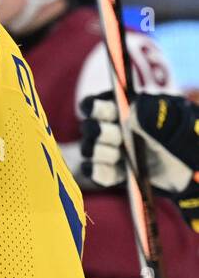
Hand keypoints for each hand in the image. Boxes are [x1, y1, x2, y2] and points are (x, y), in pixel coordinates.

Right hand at [80, 92, 198, 228]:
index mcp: (121, 110)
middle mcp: (111, 129)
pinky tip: (117, 171)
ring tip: (122, 156)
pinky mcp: (111, 173)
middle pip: (89, 128)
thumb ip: (152, 116)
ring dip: (103, 153)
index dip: (94, 107)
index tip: (107, 113)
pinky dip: (101, 172)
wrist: (191, 170)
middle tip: (120, 137)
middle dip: (101, 132)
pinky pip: (94, 172)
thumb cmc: (182, 138)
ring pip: (89, 150)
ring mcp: (109, 152)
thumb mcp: (173, 124)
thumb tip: (131, 112)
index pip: (94, 104)